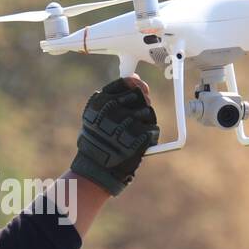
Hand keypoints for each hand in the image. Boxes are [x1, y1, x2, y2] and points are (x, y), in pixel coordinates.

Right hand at [69, 76, 158, 196]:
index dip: (135, 88)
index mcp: (100, 101)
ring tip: (130, 136)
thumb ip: (115, 96)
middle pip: (142, 98)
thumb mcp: (97, 115)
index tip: (137, 93)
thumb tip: (136, 79)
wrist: (96, 170)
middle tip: (130, 123)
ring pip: (149, 114)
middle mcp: (112, 109)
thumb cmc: (97, 141)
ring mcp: (126, 122)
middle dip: (141, 108)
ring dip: (145, 124)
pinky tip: (136, 145)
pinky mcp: (139, 136)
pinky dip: (149, 138)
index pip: (127, 83)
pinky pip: (153, 130)